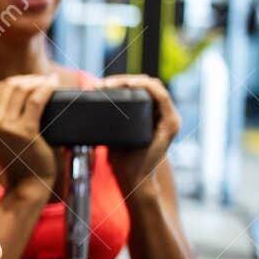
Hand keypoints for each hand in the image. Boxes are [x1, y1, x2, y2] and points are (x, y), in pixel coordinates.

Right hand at [0, 73, 59, 196]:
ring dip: (38, 81)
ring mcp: (6, 126)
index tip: (32, 82)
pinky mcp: (24, 131)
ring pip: (22, 90)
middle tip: (44, 81)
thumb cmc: (19, 161)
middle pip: (10, 86)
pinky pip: (36, 101)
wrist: (27, 184)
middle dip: (29, 79)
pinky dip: (46, 88)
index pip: (0, 89)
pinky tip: (54, 83)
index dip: (18, 81)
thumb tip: (14, 96)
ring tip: (50, 82)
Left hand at [99, 74, 178, 199]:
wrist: (132, 179)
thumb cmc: (121, 158)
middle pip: (145, 83)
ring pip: (153, 85)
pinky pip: (161, 97)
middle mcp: (164, 113)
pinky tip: (129, 85)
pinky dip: (145, 87)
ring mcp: (169, 118)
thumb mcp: (114, 131)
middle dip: (123, 79)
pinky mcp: (170, 124)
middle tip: (102, 84)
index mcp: (152, 113)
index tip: (100, 84)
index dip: (121, 80)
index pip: (140, 86)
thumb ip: (109, 117)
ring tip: (109, 85)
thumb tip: (88, 100)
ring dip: (131, 80)